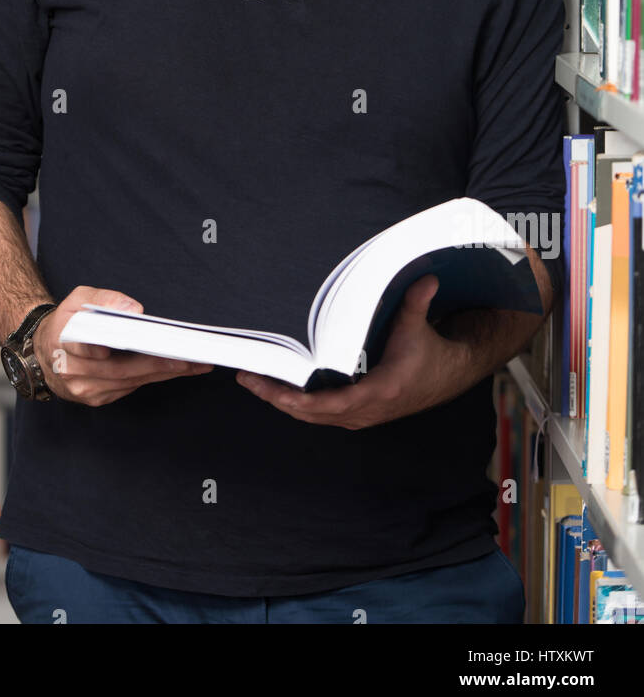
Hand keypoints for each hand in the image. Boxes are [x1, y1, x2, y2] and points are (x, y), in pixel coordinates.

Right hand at [32, 285, 213, 405]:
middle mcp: (73, 371)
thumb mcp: (78, 299)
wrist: (45, 352)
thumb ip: (103, 299)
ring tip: (194, 363)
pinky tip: (176, 369)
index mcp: (64, 341)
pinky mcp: (97, 399)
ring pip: (130, 381)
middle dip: (158, 364)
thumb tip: (134, 309)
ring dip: (164, 373)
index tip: (136, 347)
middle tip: (190, 357)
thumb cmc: (66, 321)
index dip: (108, 348)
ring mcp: (85, 390)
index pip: (85, 346)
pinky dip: (154, 378)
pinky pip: (130, 388)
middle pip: (121, 369)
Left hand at [235, 275, 469, 428]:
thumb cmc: (429, 352)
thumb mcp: (418, 327)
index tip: (273, 390)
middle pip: (311, 414)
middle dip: (276, 397)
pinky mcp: (358, 414)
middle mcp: (366, 411)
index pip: (330, 404)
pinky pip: (321, 415)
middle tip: (247, 378)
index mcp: (378, 391)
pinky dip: (297, 405)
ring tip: (255, 382)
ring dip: (283, 402)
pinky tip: (278, 390)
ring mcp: (361, 416)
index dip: (298, 400)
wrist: (448, 375)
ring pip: (312, 417)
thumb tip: (427, 279)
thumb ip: (417, 302)